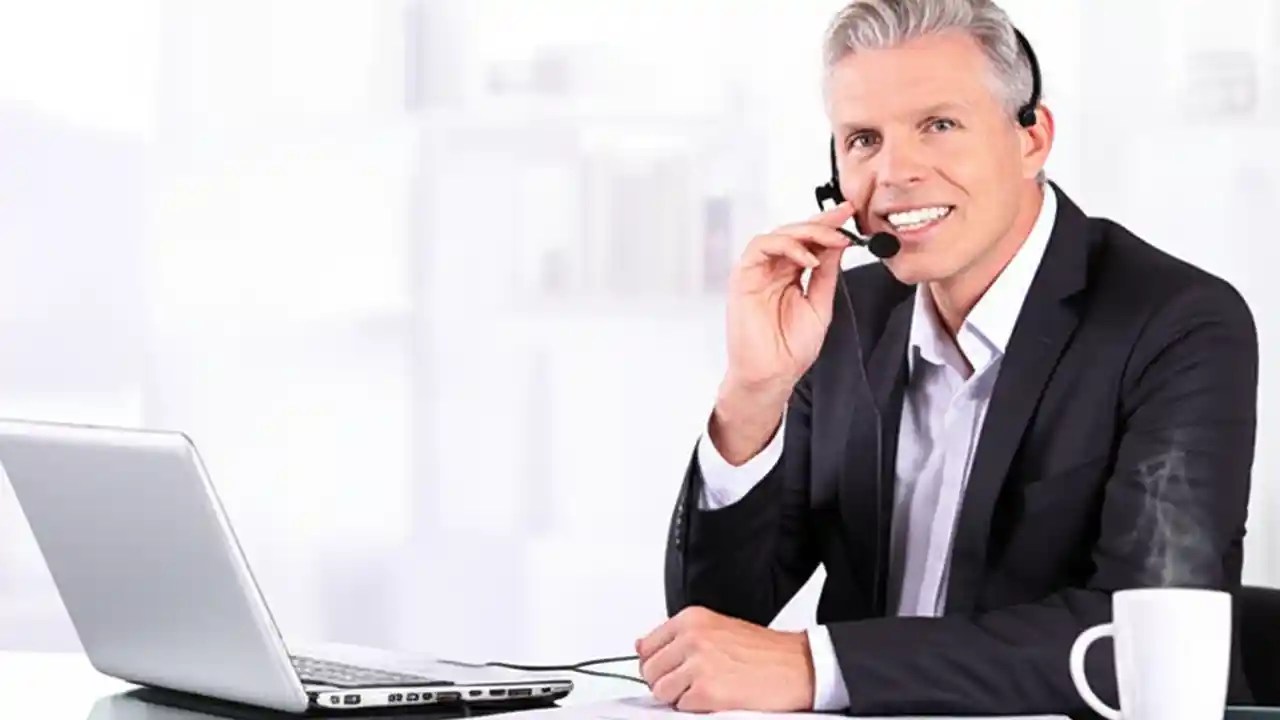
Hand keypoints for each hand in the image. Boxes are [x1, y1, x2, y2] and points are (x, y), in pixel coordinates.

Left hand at [635, 606, 814, 712]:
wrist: (798, 665)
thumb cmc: (764, 650)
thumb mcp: (715, 628)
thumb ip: (677, 637)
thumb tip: (640, 647)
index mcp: (691, 619)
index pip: (647, 646)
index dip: (658, 664)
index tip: (671, 670)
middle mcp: (691, 638)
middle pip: (649, 670)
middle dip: (666, 682)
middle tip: (692, 683)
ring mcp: (697, 664)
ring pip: (661, 691)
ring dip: (679, 696)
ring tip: (706, 689)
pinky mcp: (706, 692)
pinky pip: (681, 707)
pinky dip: (695, 708)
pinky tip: (717, 697)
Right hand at [711, 202, 853, 462]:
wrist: (773, 374)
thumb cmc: (791, 348)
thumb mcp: (820, 303)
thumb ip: (826, 273)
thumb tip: (838, 244)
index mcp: (790, 275)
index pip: (808, 242)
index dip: (828, 224)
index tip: (850, 213)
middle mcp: (772, 269)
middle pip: (794, 232)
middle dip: (821, 223)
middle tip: (844, 221)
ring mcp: (757, 272)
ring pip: (778, 234)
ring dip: (806, 232)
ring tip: (830, 240)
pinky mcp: (743, 276)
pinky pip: (760, 247)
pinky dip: (786, 246)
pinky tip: (807, 258)